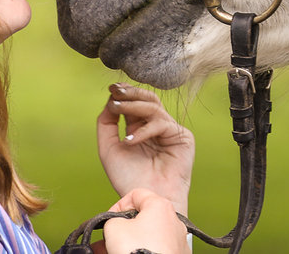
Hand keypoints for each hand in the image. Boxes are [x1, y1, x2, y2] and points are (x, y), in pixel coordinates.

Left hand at [96, 83, 194, 214]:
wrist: (146, 199)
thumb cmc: (128, 179)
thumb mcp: (108, 149)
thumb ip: (106, 124)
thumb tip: (111, 100)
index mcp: (140, 128)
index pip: (135, 102)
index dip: (125, 93)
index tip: (111, 88)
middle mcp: (156, 127)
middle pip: (148, 99)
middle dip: (131, 93)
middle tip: (116, 90)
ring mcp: (170, 131)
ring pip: (154, 107)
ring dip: (134, 105)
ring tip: (118, 108)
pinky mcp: (182, 138)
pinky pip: (162, 124)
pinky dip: (144, 130)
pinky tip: (131, 140)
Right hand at [102, 188, 188, 253]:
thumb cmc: (138, 251)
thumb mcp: (113, 227)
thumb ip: (113, 219)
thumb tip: (115, 225)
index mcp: (160, 206)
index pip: (135, 195)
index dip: (118, 206)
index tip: (109, 220)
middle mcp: (173, 221)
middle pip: (142, 219)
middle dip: (122, 229)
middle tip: (108, 239)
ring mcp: (177, 240)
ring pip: (147, 237)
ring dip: (129, 242)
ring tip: (112, 251)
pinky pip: (155, 249)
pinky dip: (142, 251)